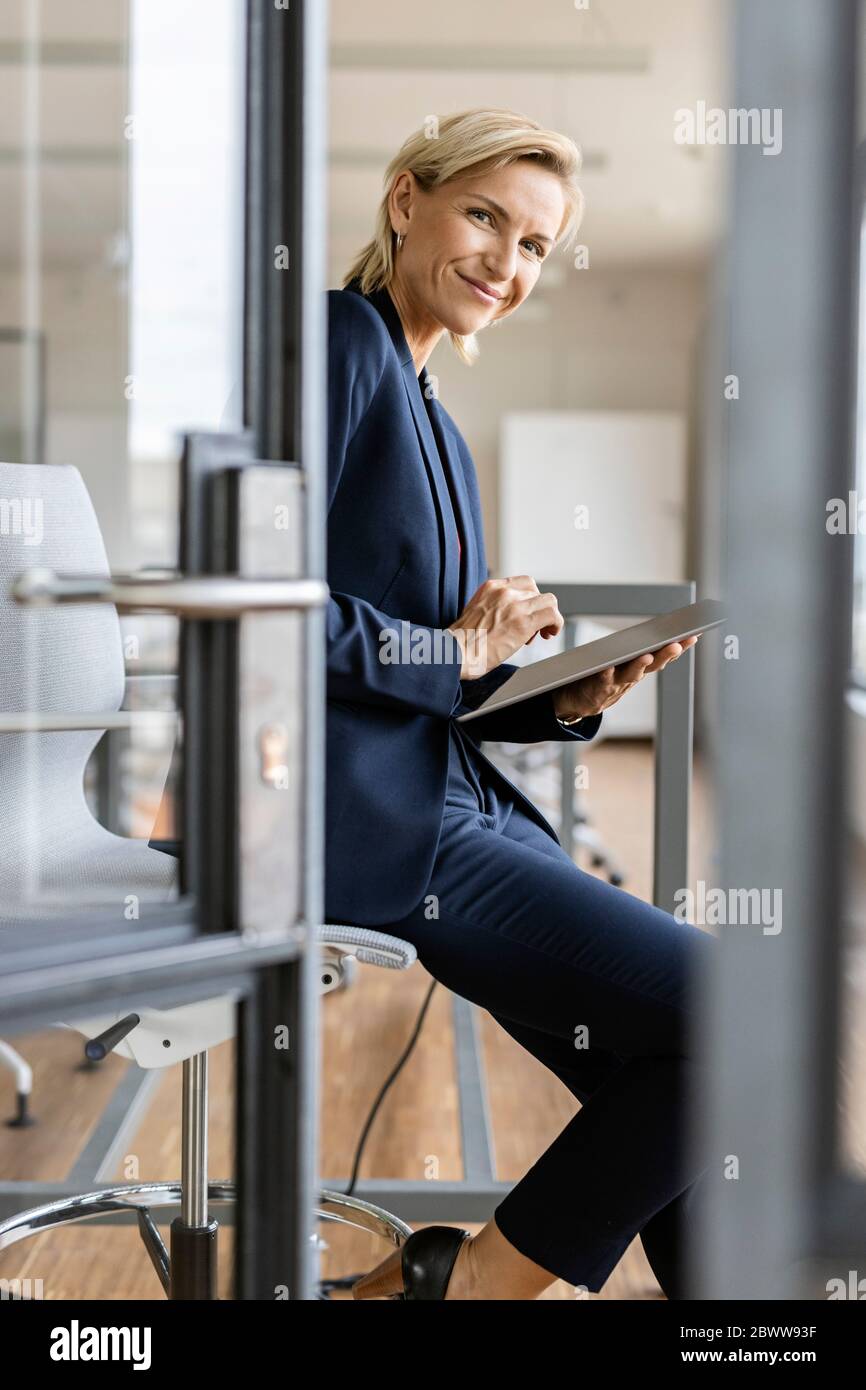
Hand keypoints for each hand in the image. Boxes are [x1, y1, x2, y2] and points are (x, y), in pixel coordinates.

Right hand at [447, 575, 563, 678]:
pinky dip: (556, 624)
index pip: (523, 583)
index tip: (526, 614)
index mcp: (490, 587)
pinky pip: (552, 614)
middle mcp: (503, 591)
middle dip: (536, 610)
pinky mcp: (523, 622)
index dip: (529, 599)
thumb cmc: (462, 642)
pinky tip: (549, 634)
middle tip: (531, 630)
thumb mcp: (475, 612)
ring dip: (549, 617)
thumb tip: (508, 617)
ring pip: (549, 601)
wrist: (454, 653)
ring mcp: (514, 605)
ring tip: (542, 633)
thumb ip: (493, 608)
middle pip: (536, 592)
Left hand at [552, 636, 699, 720]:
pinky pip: (603, 680)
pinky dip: (606, 674)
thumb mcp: (625, 662)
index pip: (665, 655)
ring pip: (632, 674)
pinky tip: (607, 667)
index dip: (680, 647)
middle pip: (654, 665)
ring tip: (647, 656)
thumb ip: (638, 648)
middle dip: (666, 655)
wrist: (582, 701)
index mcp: (642, 666)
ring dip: (640, 666)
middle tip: (676, 644)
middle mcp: (634, 676)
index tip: (694, 635)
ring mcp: (618, 684)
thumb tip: (656, 627)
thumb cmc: (606, 676)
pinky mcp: (599, 689)